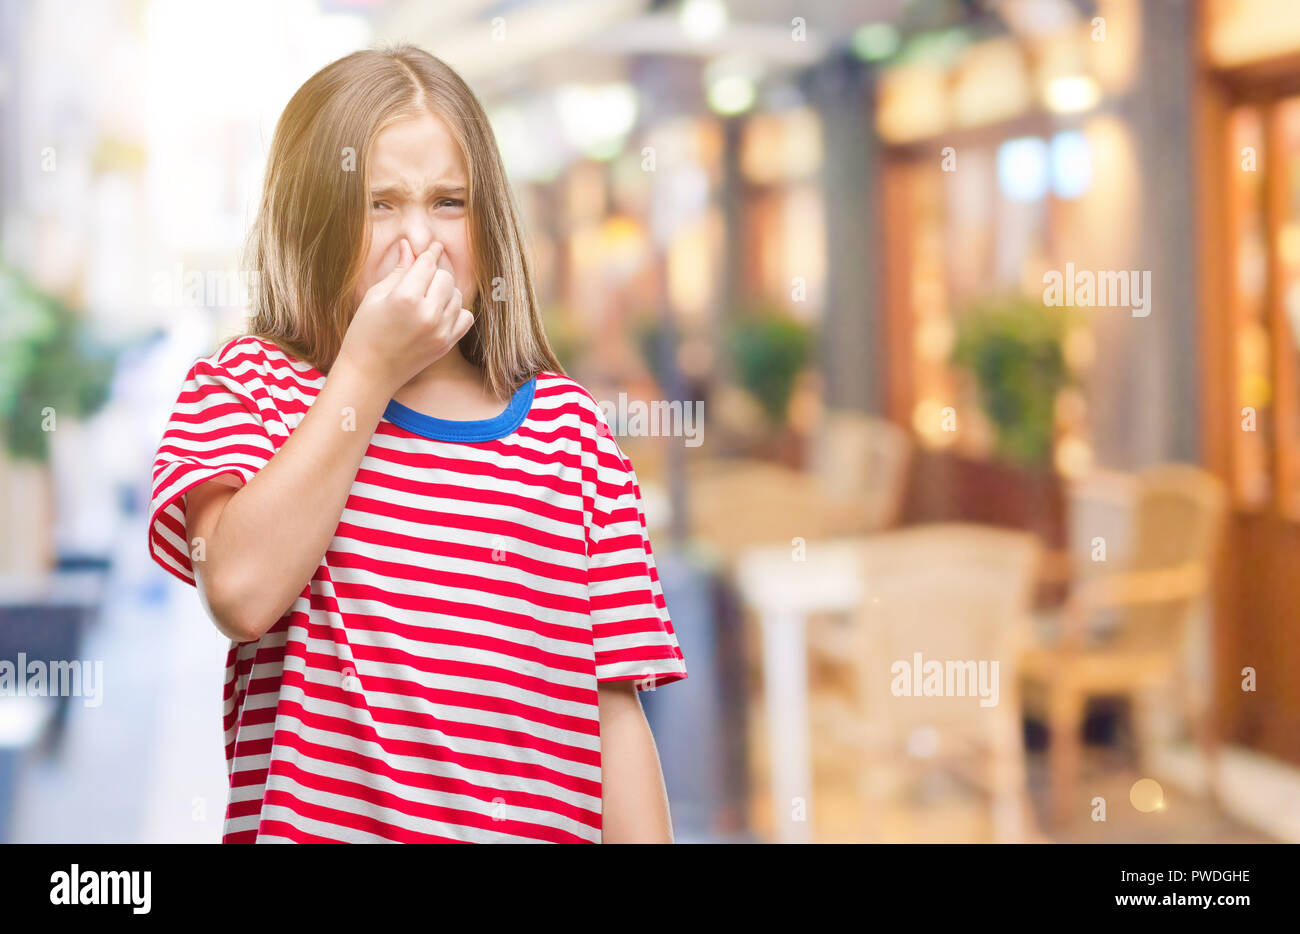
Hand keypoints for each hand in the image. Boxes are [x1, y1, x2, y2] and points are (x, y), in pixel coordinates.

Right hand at [336, 238, 475, 393]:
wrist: (370, 373)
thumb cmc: (365, 332)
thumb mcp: (375, 296)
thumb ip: (398, 271)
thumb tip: (409, 246)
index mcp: (405, 298)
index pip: (426, 264)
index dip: (428, 253)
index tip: (432, 246)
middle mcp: (427, 314)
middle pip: (445, 277)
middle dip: (433, 275)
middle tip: (419, 282)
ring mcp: (440, 331)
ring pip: (457, 295)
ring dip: (444, 292)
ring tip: (425, 300)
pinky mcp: (447, 344)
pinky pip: (466, 316)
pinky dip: (456, 311)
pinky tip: (439, 313)